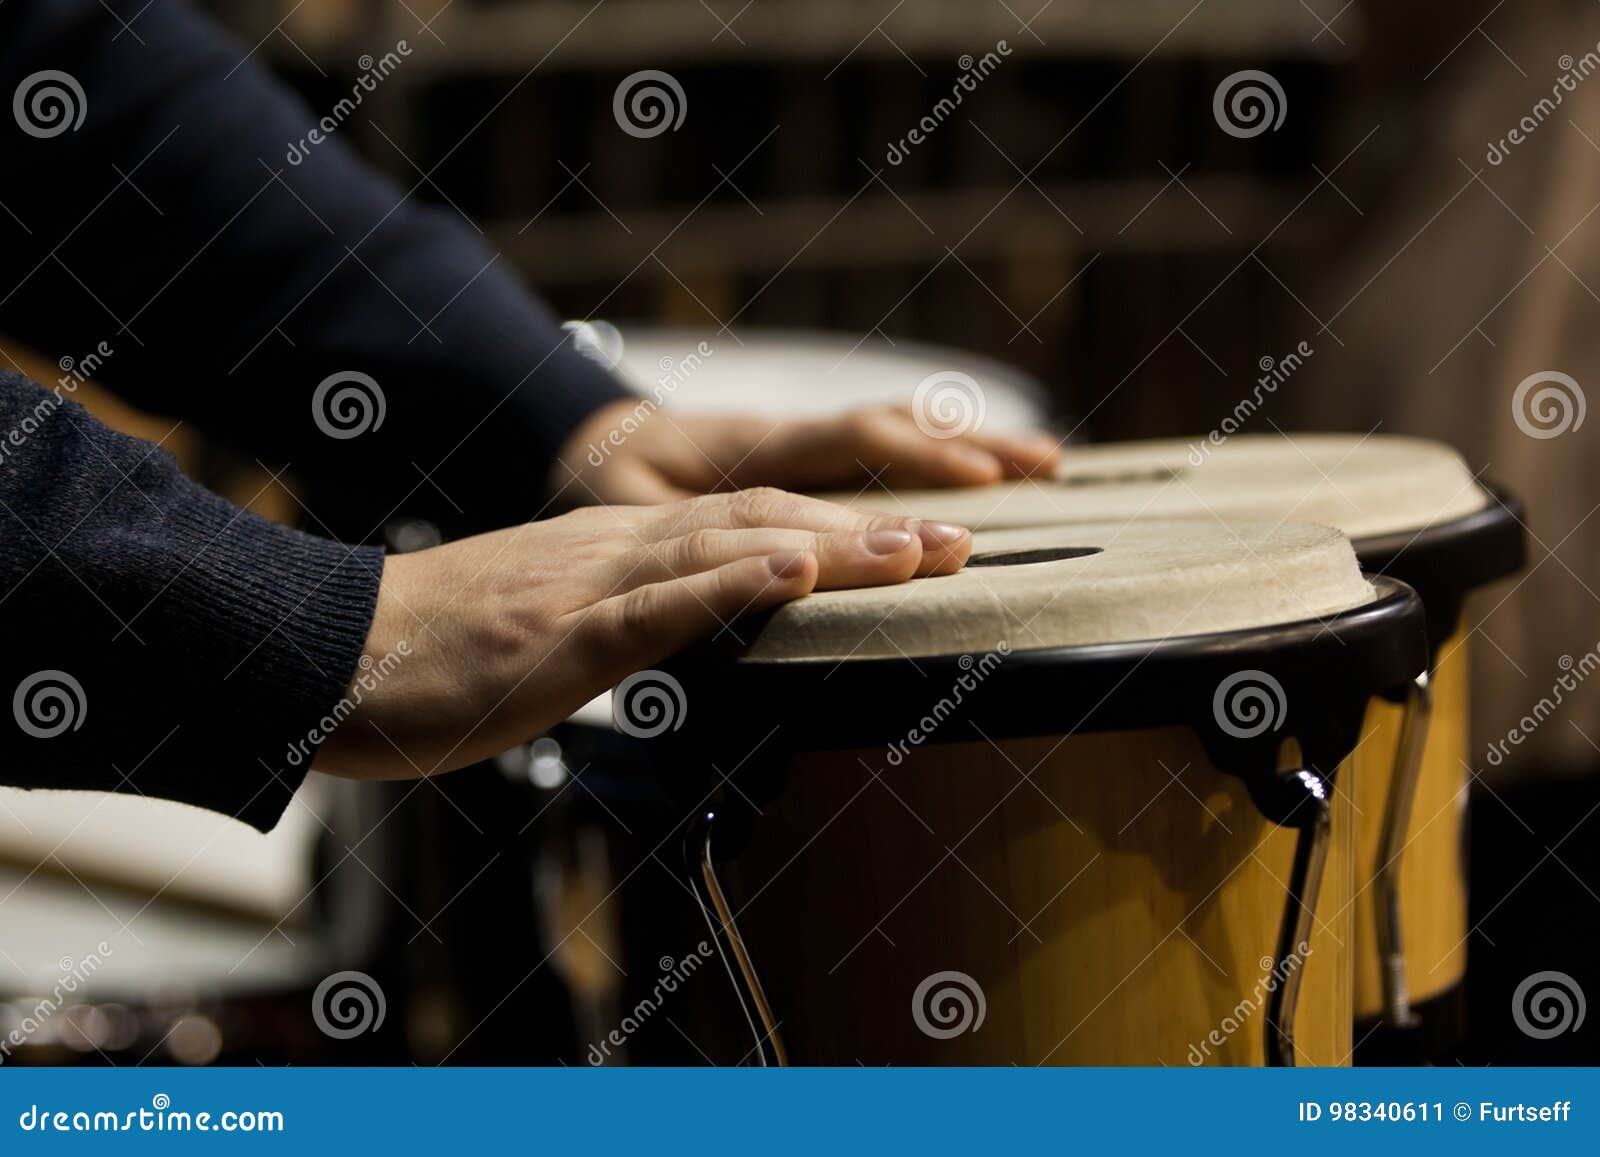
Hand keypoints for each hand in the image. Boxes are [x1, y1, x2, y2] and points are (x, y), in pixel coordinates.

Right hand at [314, 489, 970, 777]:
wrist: (334, 651)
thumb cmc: (442, 654)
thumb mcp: (559, 632)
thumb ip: (633, 625)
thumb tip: (698, 640)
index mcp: (625, 548)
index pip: (754, 527)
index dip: (846, 531)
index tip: (924, 543)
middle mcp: (621, 547)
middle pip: (766, 522)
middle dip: (872, 531)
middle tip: (966, 538)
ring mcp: (590, 582)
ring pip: (731, 549)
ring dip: (834, 547)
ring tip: (919, 549)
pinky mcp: (556, 634)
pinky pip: (656, 604)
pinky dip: (731, 586)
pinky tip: (793, 573)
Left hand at [550, 401, 1061, 505]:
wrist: (592, 437)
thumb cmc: (603, 477)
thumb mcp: (619, 505)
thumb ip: (669, 536)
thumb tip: (733, 568)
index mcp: (743, 445)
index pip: (837, 445)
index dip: (907, 461)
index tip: (969, 491)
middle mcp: (784, 434)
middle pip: (887, 427)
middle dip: (966, 446)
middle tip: (1042, 467)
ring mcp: (801, 440)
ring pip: (896, 430)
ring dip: (967, 443)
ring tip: (1044, 460)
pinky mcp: (810, 453)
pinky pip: (883, 445)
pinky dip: (939, 450)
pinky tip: (987, 466)